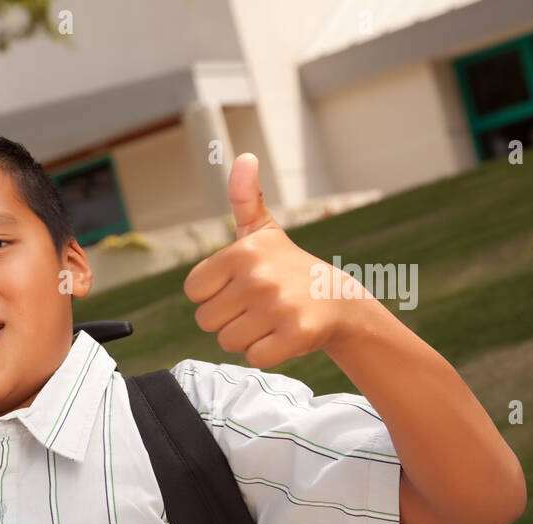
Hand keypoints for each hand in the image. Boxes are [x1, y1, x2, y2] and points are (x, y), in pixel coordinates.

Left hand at [183, 153, 354, 368]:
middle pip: (206, 321)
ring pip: (228, 342)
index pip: (194, 293)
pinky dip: (267, 353)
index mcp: (242, 252)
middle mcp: (259, 277)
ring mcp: (278, 307)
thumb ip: (244, 197)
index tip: (239, 287)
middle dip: (228, 320)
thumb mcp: (263, 230)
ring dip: (247, 337)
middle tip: (257, 306)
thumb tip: (243, 157)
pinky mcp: (296, 335)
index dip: (213, 295)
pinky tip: (283, 334)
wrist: (337, 300)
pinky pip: (255, 358)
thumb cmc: (287, 266)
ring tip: (270, 319)